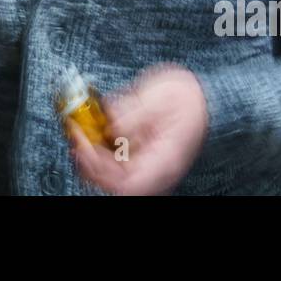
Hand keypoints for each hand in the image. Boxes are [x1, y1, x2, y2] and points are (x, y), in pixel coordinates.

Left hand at [68, 62, 208, 194]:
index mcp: (163, 161)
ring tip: (78, 127)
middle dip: (90, 161)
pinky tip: (89, 124)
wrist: (204, 95)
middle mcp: (153, 166)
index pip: (128, 184)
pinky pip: (112, 154)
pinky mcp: (137, 148)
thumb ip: (134, 115)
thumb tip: (111, 127)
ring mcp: (144, 159)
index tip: (85, 148)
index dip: (101, 172)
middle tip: (76, 135)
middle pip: (114, 180)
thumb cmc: (189, 99)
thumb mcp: (161, 100)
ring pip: (110, 169)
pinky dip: (97, 141)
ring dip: (90, 151)